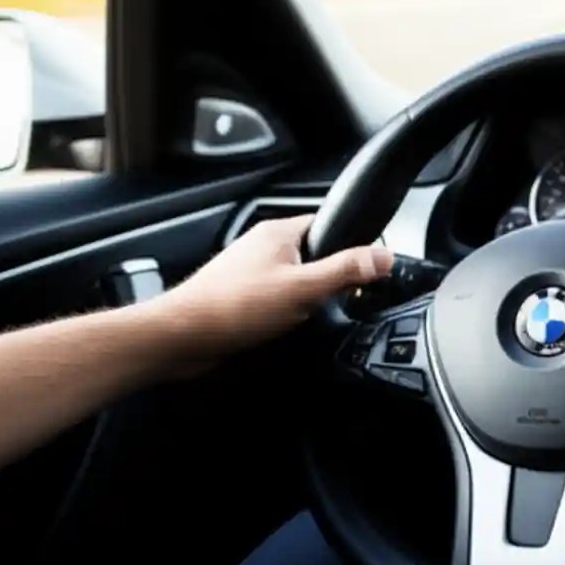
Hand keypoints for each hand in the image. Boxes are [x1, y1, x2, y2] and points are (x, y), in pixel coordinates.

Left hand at [149, 215, 393, 369]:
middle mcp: (263, 246)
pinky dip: (286, 312)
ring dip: (305, 298)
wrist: (180, 338)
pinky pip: (277, 298)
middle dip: (327, 278)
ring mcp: (249, 271)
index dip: (351, 244)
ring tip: (303, 316)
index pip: (328, 225)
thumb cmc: (233, 308)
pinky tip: (284, 328)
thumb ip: (345, 271)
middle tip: (332, 299)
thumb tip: (384, 256)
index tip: (365, 268)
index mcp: (278, 232)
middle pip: (314, 255)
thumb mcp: (302, 288)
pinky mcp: (240, 296)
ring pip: (295, 279)